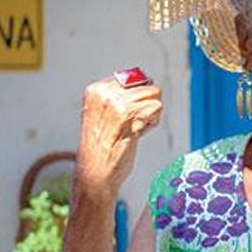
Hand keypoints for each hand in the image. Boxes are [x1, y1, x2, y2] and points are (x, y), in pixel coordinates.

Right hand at [74, 71, 163, 197]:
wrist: (95, 173)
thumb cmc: (102, 148)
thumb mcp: (104, 114)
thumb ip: (120, 97)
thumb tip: (149, 82)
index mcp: (96, 90)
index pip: (132, 78)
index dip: (136, 99)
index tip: (124, 118)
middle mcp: (105, 93)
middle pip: (146, 85)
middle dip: (145, 106)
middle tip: (130, 126)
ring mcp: (117, 103)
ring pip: (154, 94)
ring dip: (150, 114)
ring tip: (133, 130)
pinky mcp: (130, 115)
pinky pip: (156, 107)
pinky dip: (152, 123)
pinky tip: (138, 135)